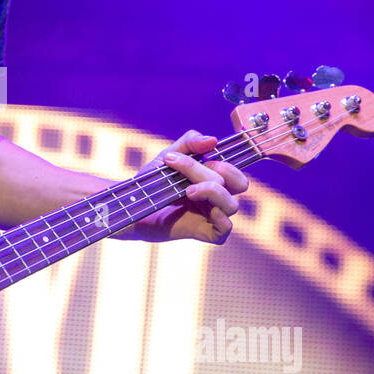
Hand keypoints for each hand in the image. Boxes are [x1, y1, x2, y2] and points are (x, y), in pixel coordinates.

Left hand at [121, 130, 248, 244]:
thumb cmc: (153, 183)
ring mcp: (214, 216)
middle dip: (216, 173)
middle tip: (190, 175)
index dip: (225, 163)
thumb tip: (213, 140)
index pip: (236, 172)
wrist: (133, 207)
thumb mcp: (169, 156)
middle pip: (240, 184)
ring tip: (187, 191)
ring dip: (211, 191)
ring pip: (233, 205)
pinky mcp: (207, 233)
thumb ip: (190, 143)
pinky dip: (217, 216)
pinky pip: (226, 227)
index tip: (200, 158)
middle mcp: (218, 198)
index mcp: (215, 180)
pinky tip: (195, 207)